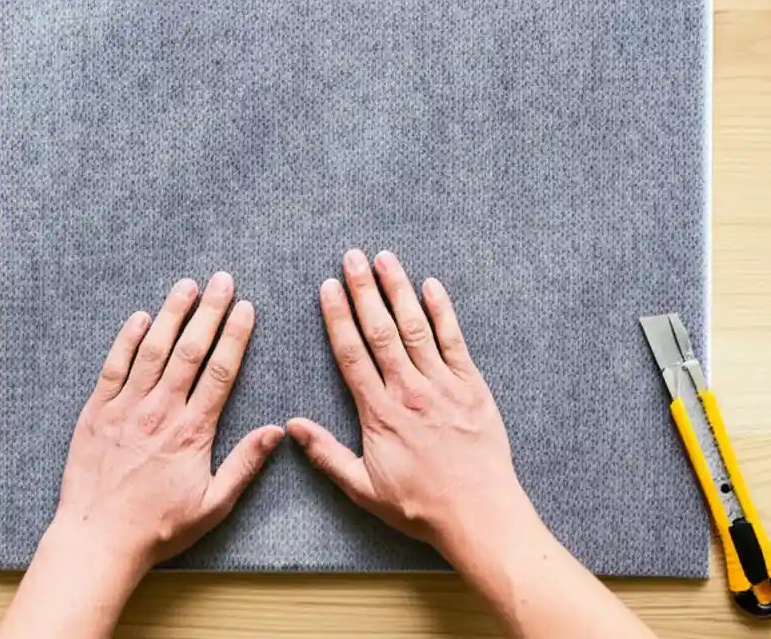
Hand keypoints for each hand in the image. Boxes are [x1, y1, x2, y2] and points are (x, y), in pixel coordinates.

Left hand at [53, 272, 283, 565]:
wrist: (98, 540)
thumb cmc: (159, 528)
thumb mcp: (213, 505)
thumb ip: (245, 464)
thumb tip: (276, 431)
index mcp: (192, 431)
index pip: (221, 371)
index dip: (235, 335)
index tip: (246, 308)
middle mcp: (161, 411)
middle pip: (190, 349)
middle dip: (209, 310)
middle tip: (222, 280)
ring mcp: (126, 408)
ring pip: (153, 349)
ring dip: (172, 314)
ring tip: (187, 286)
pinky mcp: (96, 412)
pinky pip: (113, 366)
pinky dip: (127, 339)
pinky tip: (140, 317)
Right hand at [286, 250, 530, 553]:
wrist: (478, 513)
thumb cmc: (419, 505)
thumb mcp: (362, 488)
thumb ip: (325, 454)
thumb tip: (292, 426)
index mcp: (379, 413)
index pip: (351, 353)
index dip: (337, 316)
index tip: (327, 287)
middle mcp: (409, 391)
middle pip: (380, 329)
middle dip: (364, 289)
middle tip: (352, 257)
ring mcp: (443, 385)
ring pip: (415, 327)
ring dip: (399, 290)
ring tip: (385, 259)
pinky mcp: (471, 386)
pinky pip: (454, 340)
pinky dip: (442, 311)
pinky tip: (431, 286)